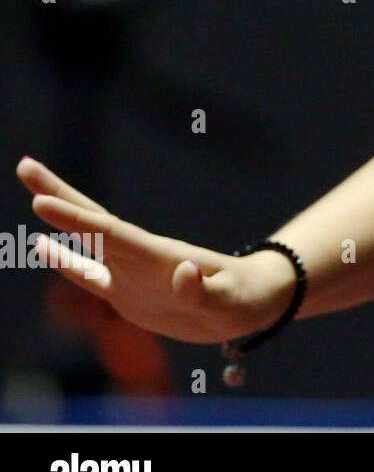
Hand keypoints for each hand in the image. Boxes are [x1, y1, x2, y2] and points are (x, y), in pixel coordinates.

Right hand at [17, 157, 294, 344]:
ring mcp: (130, 273)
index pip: (110, 232)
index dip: (75, 220)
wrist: (250, 305)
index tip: (42, 202)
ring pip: (86, 242)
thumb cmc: (244, 299)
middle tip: (25, 166)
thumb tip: (184, 271)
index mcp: (158, 257)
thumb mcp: (230, 299)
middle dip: (59, 195)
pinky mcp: (128, 293)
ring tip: (32, 197)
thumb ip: (203, 290)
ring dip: (58, 220)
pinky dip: (65, 262)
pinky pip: (90, 274)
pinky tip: (43, 247)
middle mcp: (138, 258)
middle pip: (91, 221)